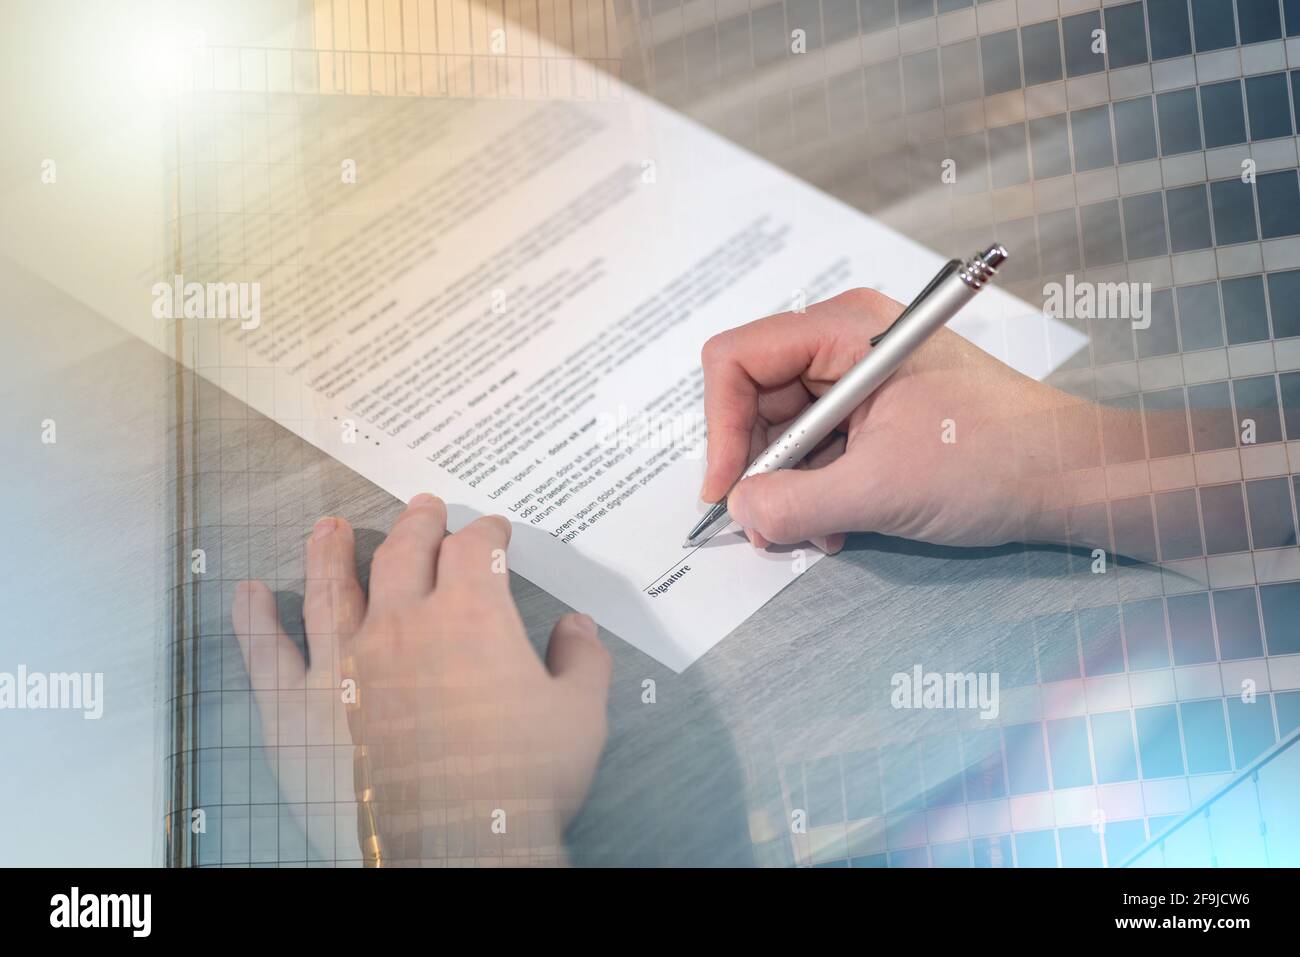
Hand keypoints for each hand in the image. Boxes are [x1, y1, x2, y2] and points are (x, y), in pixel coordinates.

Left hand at [232, 495, 611, 864]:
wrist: (455, 849)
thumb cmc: (521, 783)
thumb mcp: (579, 718)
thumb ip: (582, 662)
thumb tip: (576, 628)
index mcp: (471, 616)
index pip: (475, 550)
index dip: (486, 533)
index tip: (492, 532)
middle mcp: (402, 622)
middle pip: (404, 552)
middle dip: (418, 524)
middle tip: (422, 508)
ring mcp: (342, 660)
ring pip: (331, 586)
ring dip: (330, 550)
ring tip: (329, 527)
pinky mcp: (297, 705)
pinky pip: (266, 651)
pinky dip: (254, 619)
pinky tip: (248, 593)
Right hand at [700, 289, 1093, 548]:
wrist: (1071, 477)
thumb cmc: (995, 459)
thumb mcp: (882, 489)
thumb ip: (797, 502)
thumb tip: (740, 512)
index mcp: (845, 329)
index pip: (738, 360)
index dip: (720, 426)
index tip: (726, 489)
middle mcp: (845, 344)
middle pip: (754, 398)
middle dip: (756, 467)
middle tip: (765, 524)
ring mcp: (859, 378)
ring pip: (783, 431)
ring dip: (788, 487)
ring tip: (817, 529)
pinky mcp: (873, 412)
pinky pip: (816, 447)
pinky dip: (814, 488)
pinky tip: (837, 522)